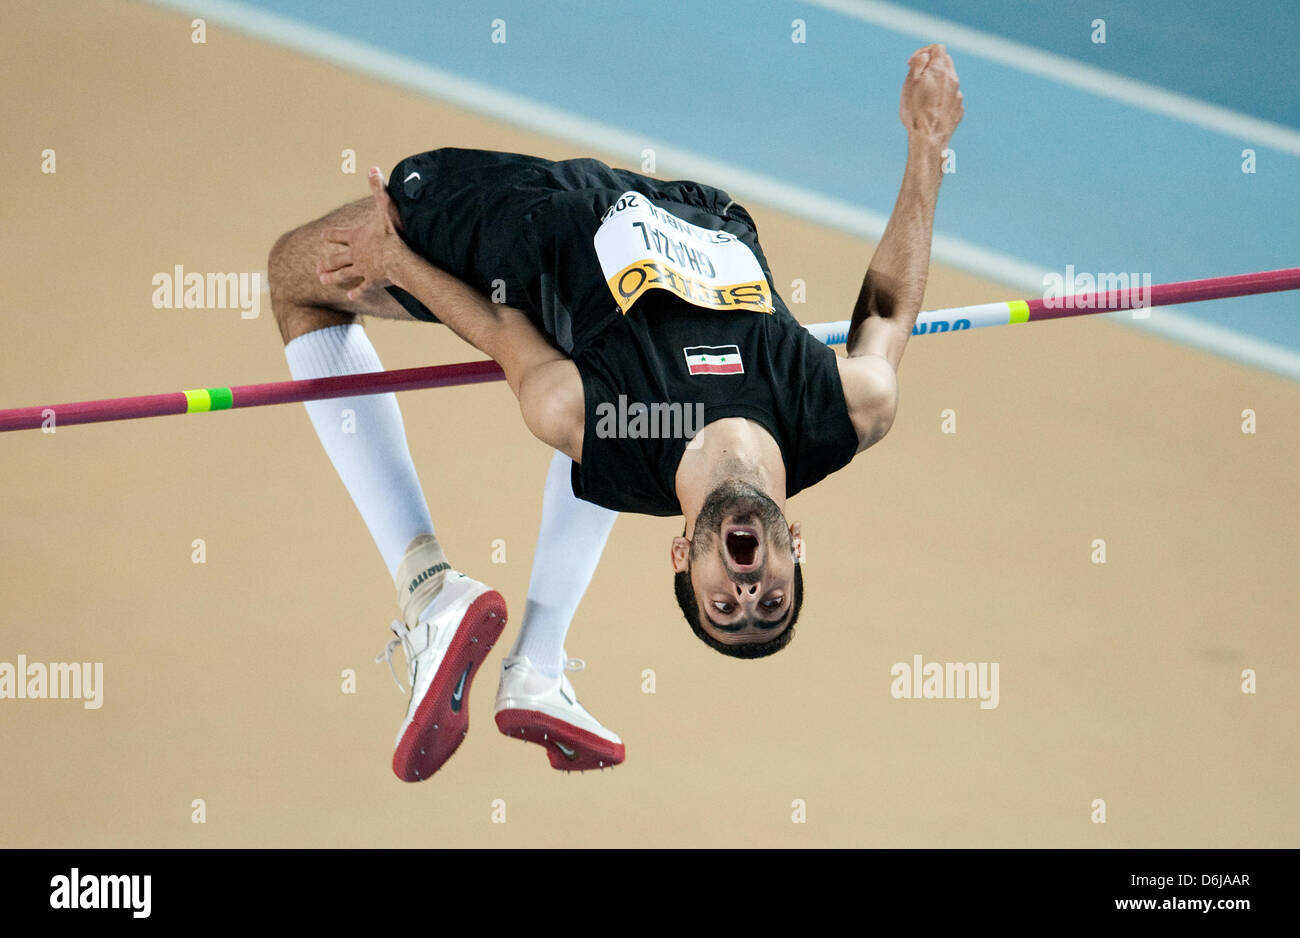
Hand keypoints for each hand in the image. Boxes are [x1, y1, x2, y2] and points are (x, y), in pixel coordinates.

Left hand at [318, 167, 408, 300]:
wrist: (400, 259)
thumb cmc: (392, 234)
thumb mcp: (384, 207)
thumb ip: (378, 188)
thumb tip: (373, 168)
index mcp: (355, 238)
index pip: (337, 235)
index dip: (330, 235)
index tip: (322, 237)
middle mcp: (355, 255)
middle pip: (337, 259)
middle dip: (327, 262)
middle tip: (317, 267)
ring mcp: (362, 270)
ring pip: (343, 274)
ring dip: (332, 277)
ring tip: (322, 280)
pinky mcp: (372, 282)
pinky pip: (362, 288)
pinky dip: (356, 291)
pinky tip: (350, 295)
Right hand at [899, 44, 963, 146]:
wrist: (928, 138)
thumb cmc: (915, 111)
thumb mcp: (910, 83)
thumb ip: (919, 64)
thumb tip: (925, 55)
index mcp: (940, 70)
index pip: (938, 48)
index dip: (923, 51)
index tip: (912, 63)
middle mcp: (953, 79)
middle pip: (945, 62)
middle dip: (932, 65)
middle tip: (918, 77)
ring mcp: (958, 95)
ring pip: (949, 80)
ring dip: (937, 83)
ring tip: (924, 97)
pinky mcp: (958, 109)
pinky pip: (951, 97)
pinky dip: (942, 98)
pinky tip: (932, 110)